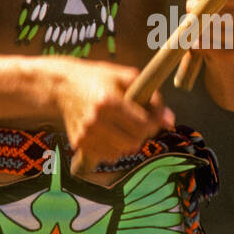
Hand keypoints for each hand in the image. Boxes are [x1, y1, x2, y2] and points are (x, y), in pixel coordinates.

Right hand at [58, 61, 174, 167]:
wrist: (63, 86)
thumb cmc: (100, 78)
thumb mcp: (127, 77)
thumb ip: (152, 97)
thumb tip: (170, 121)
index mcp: (108, 102)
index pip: (143, 126)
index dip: (153, 123)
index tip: (152, 117)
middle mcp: (94, 121)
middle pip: (134, 143)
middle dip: (141, 134)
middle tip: (138, 122)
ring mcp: (85, 134)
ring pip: (121, 152)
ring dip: (127, 142)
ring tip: (121, 126)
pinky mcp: (78, 144)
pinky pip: (107, 156)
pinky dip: (113, 147)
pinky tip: (108, 132)